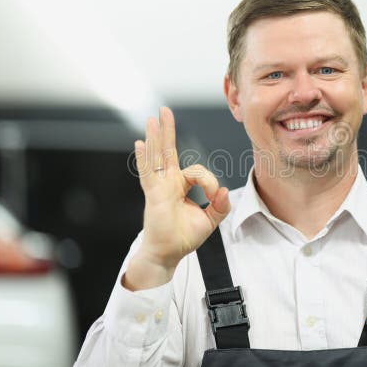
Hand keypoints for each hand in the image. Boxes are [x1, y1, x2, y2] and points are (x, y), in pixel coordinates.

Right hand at [123, 106, 230, 289]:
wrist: (168, 254)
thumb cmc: (183, 238)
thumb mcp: (209, 220)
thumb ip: (220, 206)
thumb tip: (225, 191)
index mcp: (180, 186)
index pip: (198, 171)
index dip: (210, 182)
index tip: (216, 197)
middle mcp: (168, 183)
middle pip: (167, 151)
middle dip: (167, 130)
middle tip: (164, 111)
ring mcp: (159, 187)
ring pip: (157, 157)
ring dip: (155, 137)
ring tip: (152, 119)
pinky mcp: (154, 195)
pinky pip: (148, 174)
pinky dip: (144, 159)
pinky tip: (140, 144)